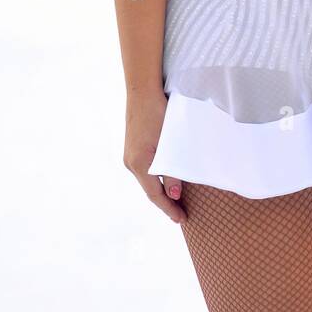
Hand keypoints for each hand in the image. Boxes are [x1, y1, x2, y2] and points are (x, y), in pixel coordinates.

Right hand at [124, 91, 186, 222]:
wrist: (142, 91)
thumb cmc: (158, 113)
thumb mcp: (170, 141)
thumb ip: (172, 169)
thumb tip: (175, 195)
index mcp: (139, 164)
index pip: (155, 195)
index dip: (169, 209)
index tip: (181, 220)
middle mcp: (130, 163)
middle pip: (150, 190)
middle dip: (165, 203)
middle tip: (181, 215)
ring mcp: (130, 156)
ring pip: (147, 180)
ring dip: (160, 191)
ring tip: (176, 201)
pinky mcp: (132, 148)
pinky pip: (145, 170)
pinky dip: (156, 179)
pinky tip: (165, 180)